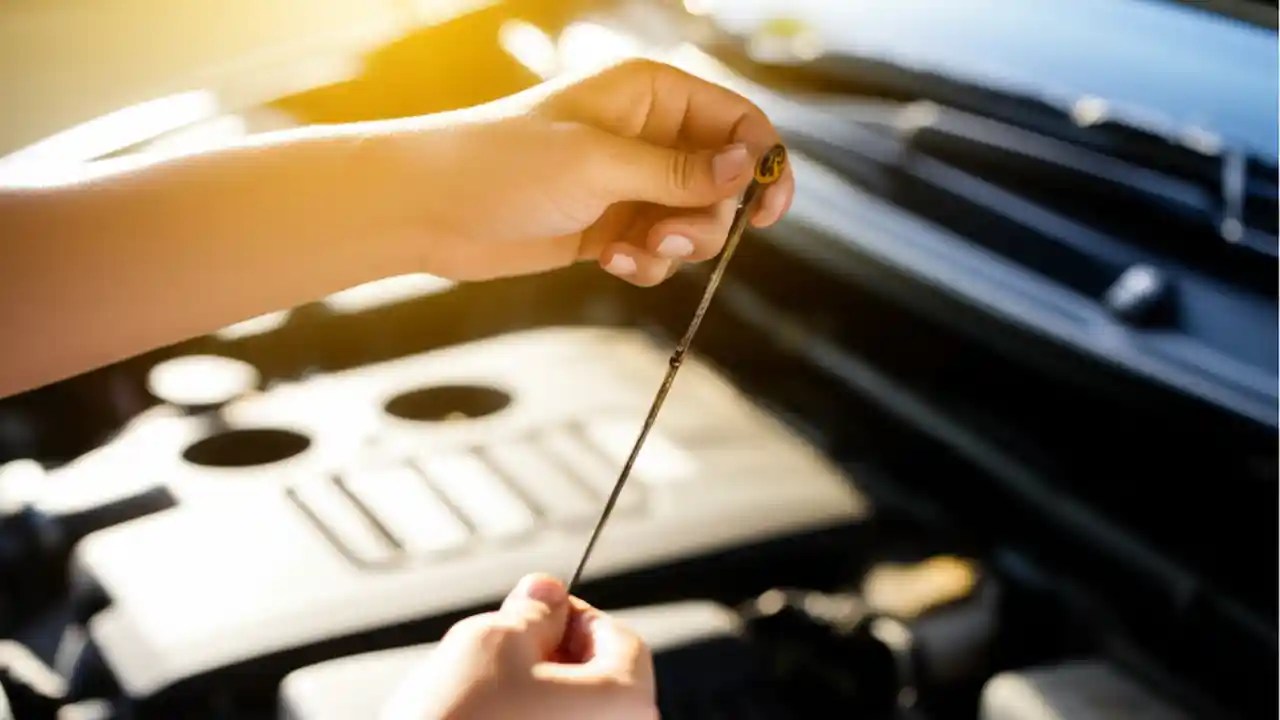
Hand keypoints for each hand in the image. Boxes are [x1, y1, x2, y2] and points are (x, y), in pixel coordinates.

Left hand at [372, 58, 793, 285]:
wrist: (431, 209)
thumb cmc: (504, 164)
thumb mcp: (600, 164)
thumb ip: (679, 171)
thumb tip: (750, 166)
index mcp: (651, 93)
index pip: (737, 121)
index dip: (763, 162)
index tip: (768, 211)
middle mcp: (648, 135)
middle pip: (724, 181)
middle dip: (707, 218)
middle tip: (669, 238)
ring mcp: (630, 183)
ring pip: (694, 222)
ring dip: (676, 247)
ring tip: (635, 251)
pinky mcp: (612, 226)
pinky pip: (658, 251)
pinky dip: (645, 264)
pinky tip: (607, 262)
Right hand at [383, 574, 656, 719]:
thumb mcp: (495, 640)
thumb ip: (533, 610)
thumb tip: (547, 591)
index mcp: (625, 702)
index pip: (620, 640)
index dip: (575, 615)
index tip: (539, 610)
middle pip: (598, 681)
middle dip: (552, 655)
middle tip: (506, 647)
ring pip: (571, 712)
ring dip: (536, 692)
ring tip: (485, 691)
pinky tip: (484, 718)